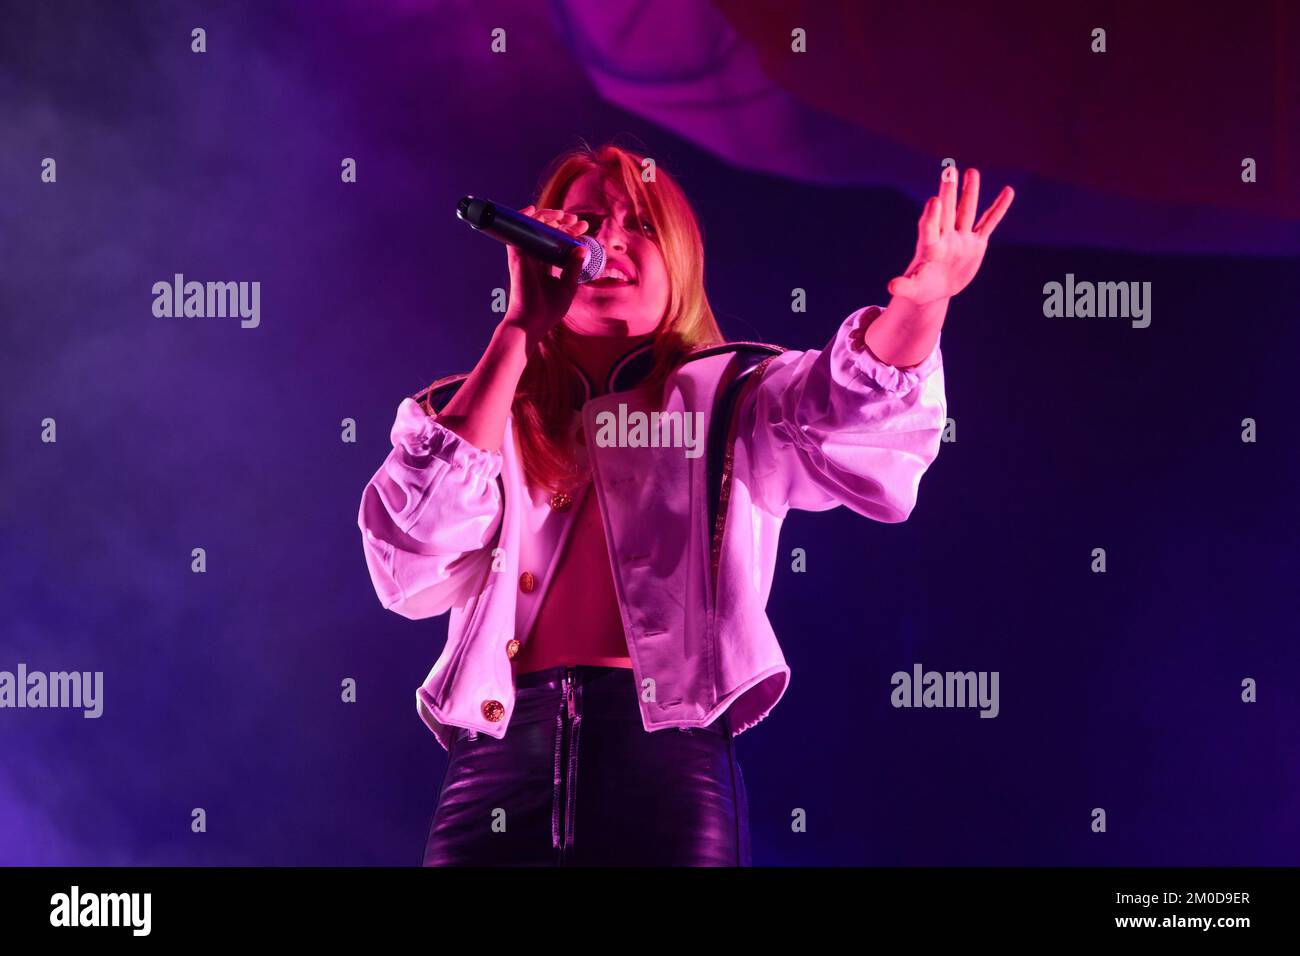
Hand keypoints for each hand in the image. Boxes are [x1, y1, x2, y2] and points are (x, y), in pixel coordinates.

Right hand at [501, 204, 589, 340]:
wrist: (533, 321)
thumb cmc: (549, 309)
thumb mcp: (568, 286)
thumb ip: (574, 267)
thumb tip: (583, 248)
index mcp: (545, 265)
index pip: (557, 242)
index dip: (570, 231)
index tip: (584, 228)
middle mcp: (534, 258)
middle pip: (547, 232)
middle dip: (563, 222)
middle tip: (577, 221)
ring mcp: (525, 255)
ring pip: (533, 228)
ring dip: (548, 216)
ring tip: (564, 216)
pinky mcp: (517, 256)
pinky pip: (517, 231)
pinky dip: (523, 218)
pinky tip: (534, 211)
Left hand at [886, 167, 1013, 305]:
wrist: (936, 289)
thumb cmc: (921, 289)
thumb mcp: (913, 290)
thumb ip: (904, 287)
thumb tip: (892, 287)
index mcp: (929, 248)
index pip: (929, 229)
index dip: (932, 216)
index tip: (935, 200)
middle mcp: (945, 237)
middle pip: (947, 212)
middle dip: (949, 193)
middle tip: (949, 170)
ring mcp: (961, 238)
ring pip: (967, 212)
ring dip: (970, 192)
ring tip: (972, 172)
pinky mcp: (975, 243)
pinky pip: (989, 223)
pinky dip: (999, 209)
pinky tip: (1008, 191)